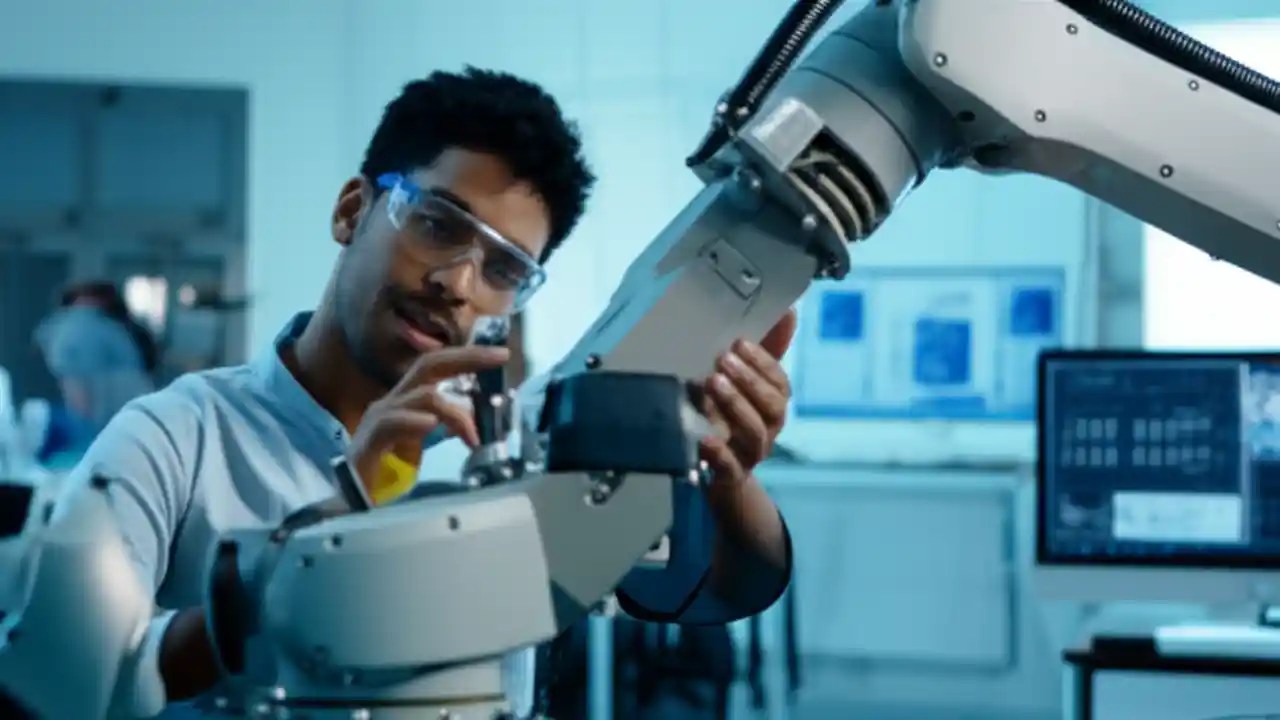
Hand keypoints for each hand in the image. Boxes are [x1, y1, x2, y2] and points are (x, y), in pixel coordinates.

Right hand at [348, 346, 509, 487]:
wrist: (349, 499)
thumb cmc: (385, 469)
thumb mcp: (423, 442)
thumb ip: (446, 427)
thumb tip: (478, 419)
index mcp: (406, 400)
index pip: (437, 367)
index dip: (468, 357)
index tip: (501, 354)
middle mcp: (393, 402)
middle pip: (428, 365)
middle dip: (466, 357)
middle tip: (499, 357)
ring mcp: (380, 419)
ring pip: (420, 396)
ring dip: (454, 412)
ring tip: (472, 436)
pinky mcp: (369, 441)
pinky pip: (391, 423)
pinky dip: (414, 421)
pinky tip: (431, 425)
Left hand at [698, 309, 797, 485]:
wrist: (723, 472)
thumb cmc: (735, 417)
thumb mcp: (748, 384)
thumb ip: (767, 350)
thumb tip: (789, 310)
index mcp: (774, 406)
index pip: (779, 383)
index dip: (763, 363)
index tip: (740, 343)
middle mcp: (769, 429)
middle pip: (771, 407)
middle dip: (749, 381)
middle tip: (723, 359)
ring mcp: (751, 453)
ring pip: (755, 432)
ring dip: (736, 405)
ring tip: (713, 383)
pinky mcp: (731, 474)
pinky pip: (730, 466)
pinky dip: (719, 452)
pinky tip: (705, 438)